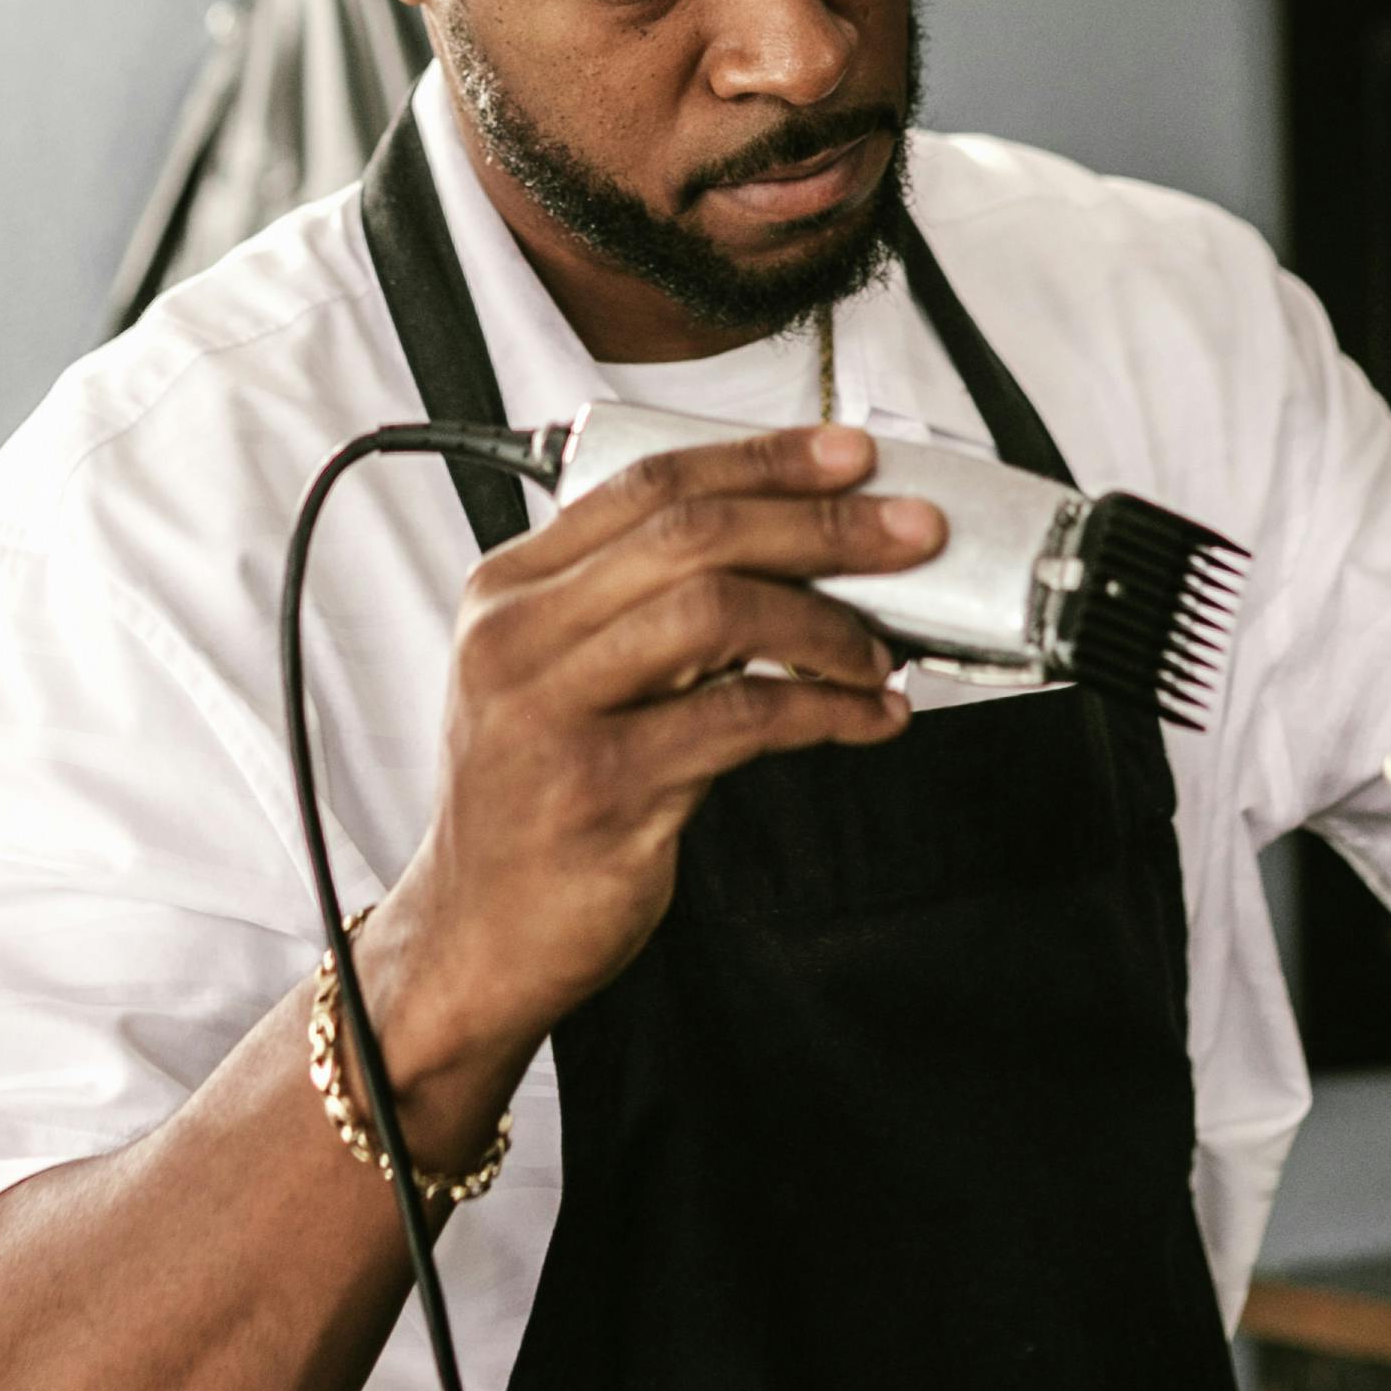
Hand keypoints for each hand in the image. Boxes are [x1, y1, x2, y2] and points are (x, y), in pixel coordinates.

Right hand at [358, 424, 943, 1162]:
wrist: (477, 937)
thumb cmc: (541, 802)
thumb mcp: (561, 681)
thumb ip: (642, 609)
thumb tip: (798, 552)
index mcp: (508, 591)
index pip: (646, 486)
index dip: (762, 459)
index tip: (852, 454)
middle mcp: (516, 638)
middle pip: (691, 537)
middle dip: (821, 525)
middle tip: (912, 535)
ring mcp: (551, 714)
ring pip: (717, 612)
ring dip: (827, 624)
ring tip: (882, 656)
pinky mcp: (600, 791)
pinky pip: (741, 720)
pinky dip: (826, 712)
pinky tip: (870, 720)